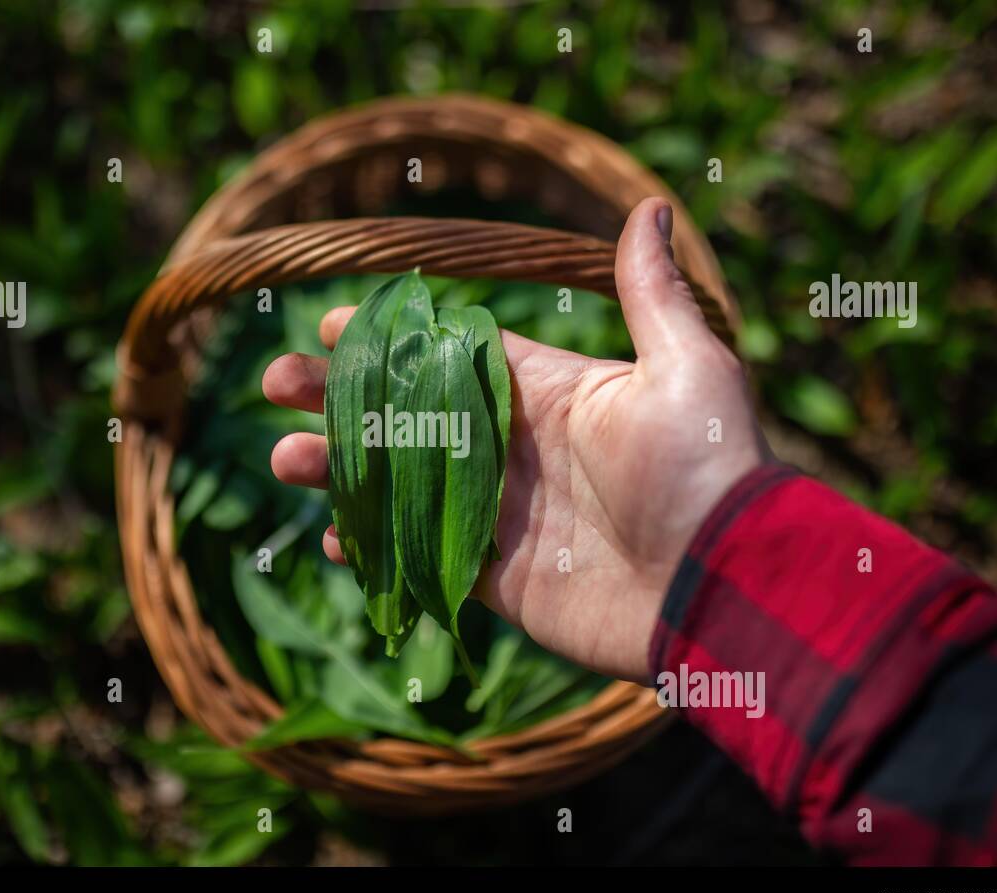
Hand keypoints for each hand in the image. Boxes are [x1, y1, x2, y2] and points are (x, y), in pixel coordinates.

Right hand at [262, 198, 768, 683]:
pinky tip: (335, 534)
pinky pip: (421, 557)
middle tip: (275, 385)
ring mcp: (503, 516)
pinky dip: (376, 547)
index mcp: (549, 393)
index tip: (330, 326)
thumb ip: (650, 294)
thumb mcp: (686, 367)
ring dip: (340, 469)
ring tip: (284, 458)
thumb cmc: (706, 467)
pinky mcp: (498, 580)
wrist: (721, 585)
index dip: (390, 342)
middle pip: (409, 416)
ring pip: (401, 484)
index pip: (451, 357)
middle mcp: (517, 450)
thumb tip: (652, 203)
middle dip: (341, 399)